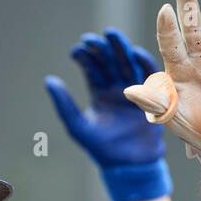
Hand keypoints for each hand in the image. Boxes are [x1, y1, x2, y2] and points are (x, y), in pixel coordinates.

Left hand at [45, 29, 169, 200]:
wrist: (128, 165)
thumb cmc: (101, 148)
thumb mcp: (77, 125)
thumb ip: (64, 104)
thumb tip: (49, 80)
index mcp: (100, 93)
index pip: (92, 68)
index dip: (85, 57)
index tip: (77, 49)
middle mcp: (117, 88)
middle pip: (110, 61)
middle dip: (102, 48)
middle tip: (92, 37)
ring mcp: (135, 90)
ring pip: (127, 63)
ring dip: (121, 48)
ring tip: (111, 35)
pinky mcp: (150, 96)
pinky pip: (148, 76)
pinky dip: (143, 63)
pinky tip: (134, 52)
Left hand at [123, 0, 200, 174]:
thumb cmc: (192, 131)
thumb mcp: (169, 117)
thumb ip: (152, 101)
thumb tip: (128, 90)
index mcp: (177, 70)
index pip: (170, 44)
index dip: (167, 28)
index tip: (164, 9)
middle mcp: (198, 61)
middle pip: (192, 29)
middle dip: (188, 7)